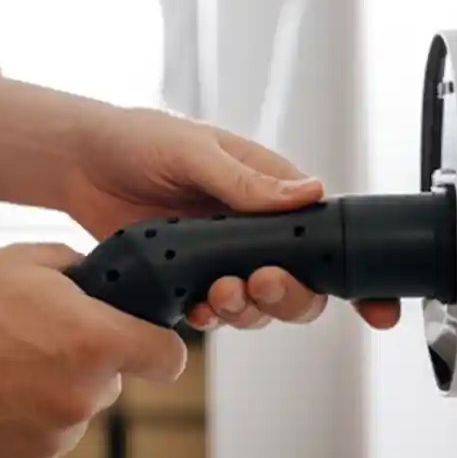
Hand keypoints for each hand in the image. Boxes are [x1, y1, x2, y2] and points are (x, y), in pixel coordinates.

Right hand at [0, 242, 185, 457]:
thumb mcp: (27, 260)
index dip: (153, 346)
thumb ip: (84, 274)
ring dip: (48, 398)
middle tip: (31, 344)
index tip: (138, 343)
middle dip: (84, 366)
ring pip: (70, 417)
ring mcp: (49, 442)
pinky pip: (38, 447)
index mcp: (93, 344)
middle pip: (110, 386)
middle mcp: (79, 400)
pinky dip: (19, 429)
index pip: (167, 359)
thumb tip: (108, 288)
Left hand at [64, 107, 399, 331]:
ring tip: (219, 292)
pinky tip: (195, 308)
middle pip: (302, 283)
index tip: (376, 308)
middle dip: (291, 295)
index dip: (356, 274)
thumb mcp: (192, 149)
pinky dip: (211, 318)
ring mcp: (222, 258)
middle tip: (260, 284)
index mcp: (271, 189)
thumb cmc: (137, 139)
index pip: (326, 233)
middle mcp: (254, 228)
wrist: (80, 164)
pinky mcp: (189, 279)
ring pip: (261, 305)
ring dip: (248, 309)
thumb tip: (306, 193)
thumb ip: (245, 179)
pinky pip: (215, 313)